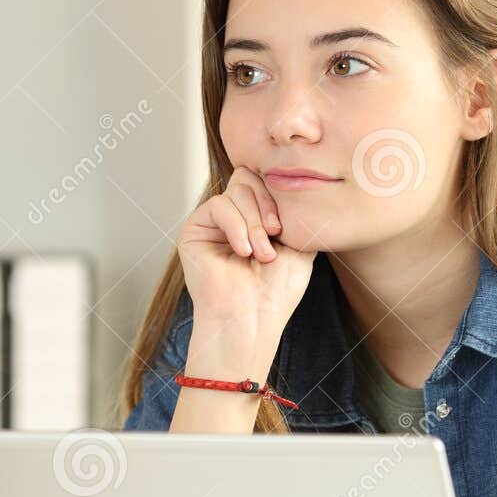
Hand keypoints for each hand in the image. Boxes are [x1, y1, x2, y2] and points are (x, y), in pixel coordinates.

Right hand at [176, 165, 316, 338]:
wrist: (252, 318)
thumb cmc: (277, 290)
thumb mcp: (301, 243)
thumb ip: (298, 211)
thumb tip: (299, 181)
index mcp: (256, 217)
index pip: (265, 180)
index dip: (279, 193)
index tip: (289, 225)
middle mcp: (234, 217)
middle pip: (250, 178)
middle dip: (268, 205)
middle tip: (276, 235)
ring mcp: (213, 222)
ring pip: (237, 190)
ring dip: (254, 223)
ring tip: (261, 254)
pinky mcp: (194, 229)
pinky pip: (219, 205)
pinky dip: (237, 226)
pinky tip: (243, 252)